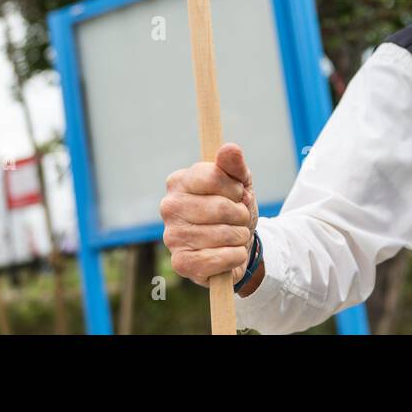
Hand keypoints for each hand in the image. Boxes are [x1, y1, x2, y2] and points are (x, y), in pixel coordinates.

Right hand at [160, 143, 258, 288]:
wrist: (236, 247)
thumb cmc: (233, 210)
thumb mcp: (239, 184)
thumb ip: (234, 165)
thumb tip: (230, 148)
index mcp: (179, 181)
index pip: (214, 176)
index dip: (235, 188)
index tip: (237, 194)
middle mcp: (170, 207)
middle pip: (221, 207)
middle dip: (241, 215)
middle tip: (239, 219)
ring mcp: (172, 236)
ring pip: (224, 233)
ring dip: (240, 236)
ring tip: (234, 236)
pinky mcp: (181, 263)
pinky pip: (220, 258)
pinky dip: (235, 256)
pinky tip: (231, 254)